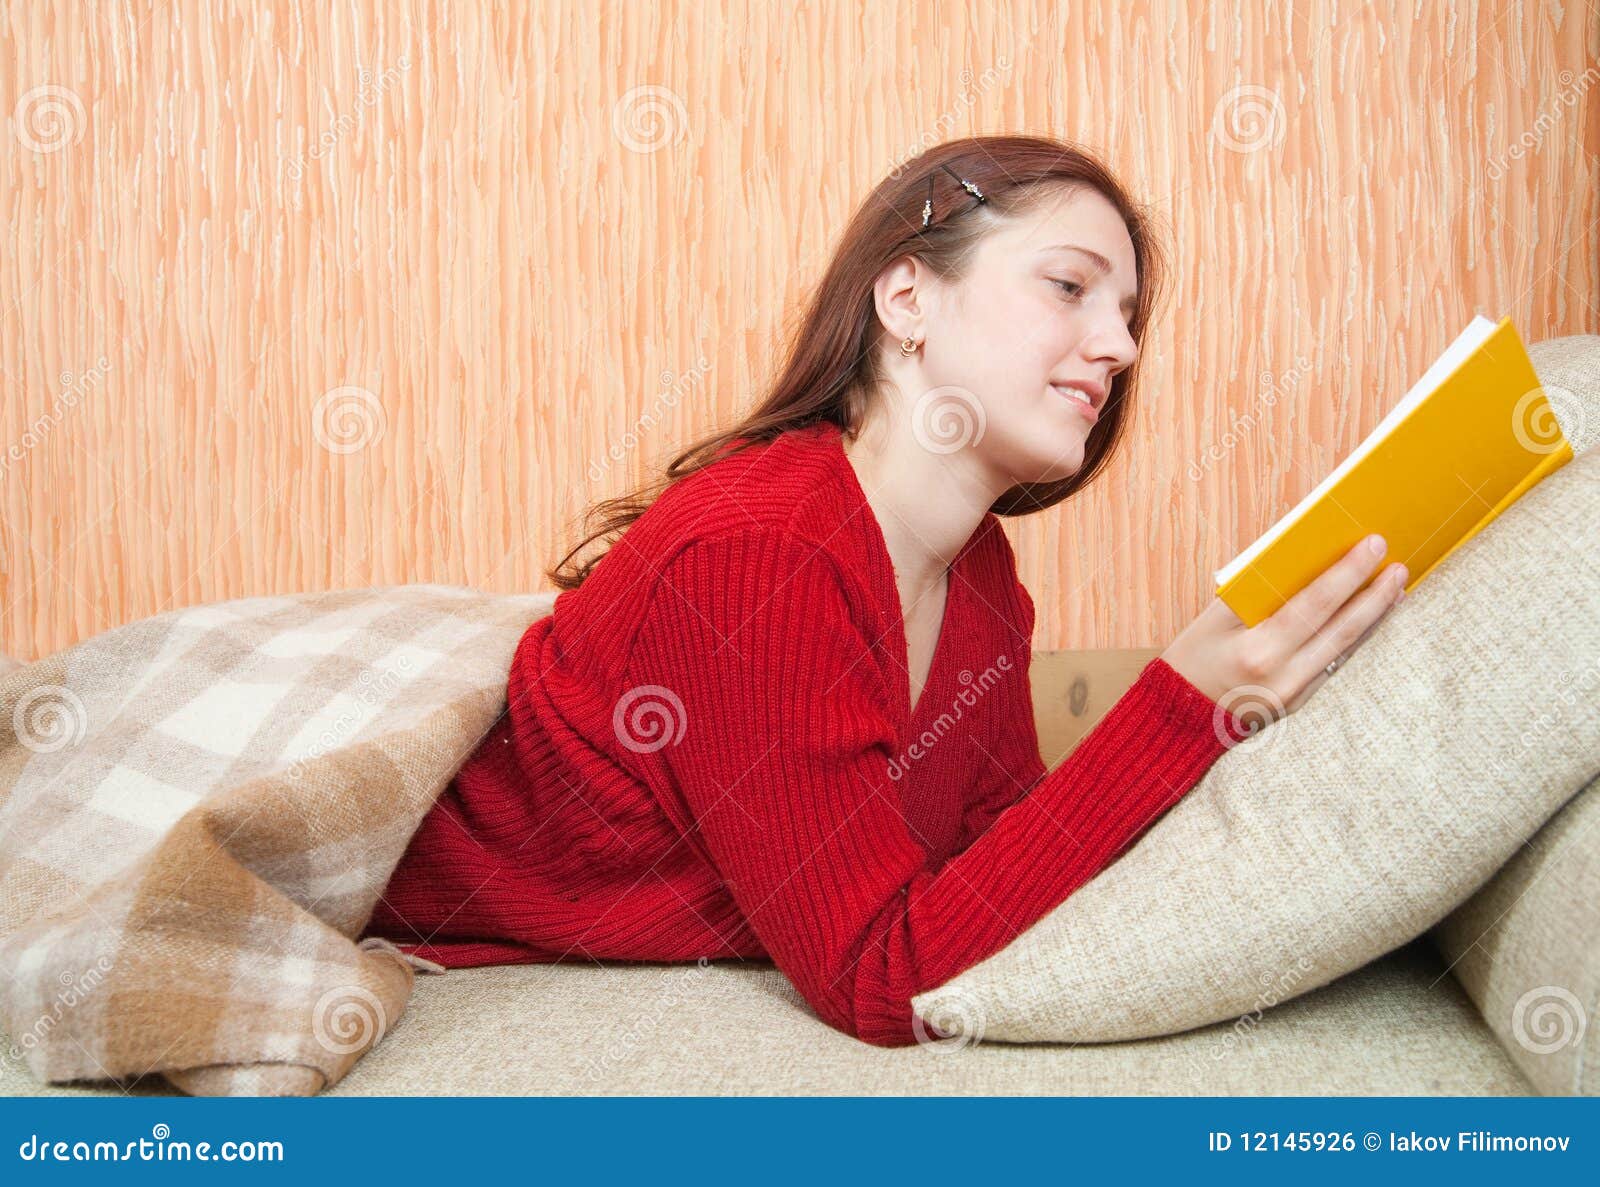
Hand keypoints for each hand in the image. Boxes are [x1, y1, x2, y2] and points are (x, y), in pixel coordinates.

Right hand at [1161, 534, 1408, 724]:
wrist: (1176, 719)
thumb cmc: (1189, 660)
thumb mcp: (1213, 620)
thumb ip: (1256, 593)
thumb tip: (1301, 561)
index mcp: (1257, 650)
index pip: (1314, 603)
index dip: (1347, 572)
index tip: (1372, 545)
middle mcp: (1283, 675)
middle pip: (1341, 629)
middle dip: (1374, 594)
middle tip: (1398, 565)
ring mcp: (1295, 693)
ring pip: (1346, 648)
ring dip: (1374, 616)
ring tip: (1396, 587)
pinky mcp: (1299, 702)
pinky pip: (1335, 664)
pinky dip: (1355, 638)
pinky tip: (1369, 619)